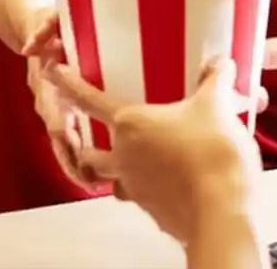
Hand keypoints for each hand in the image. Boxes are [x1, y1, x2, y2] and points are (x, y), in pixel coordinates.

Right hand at [21, 10, 103, 190]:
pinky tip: (96, 177)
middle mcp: (48, 101)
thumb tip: (31, 46)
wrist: (36, 32)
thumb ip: (43, 28)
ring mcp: (54, 110)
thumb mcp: (48, 19)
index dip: (62, 127)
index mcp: (47, 82)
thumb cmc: (52, 26)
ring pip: (63, 145)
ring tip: (95, 186)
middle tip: (90, 180)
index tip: (74, 146)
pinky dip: (79, 160)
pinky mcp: (64, 115)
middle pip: (58, 137)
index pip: (53, 109)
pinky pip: (71, 141)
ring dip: (76, 166)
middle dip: (71, 159)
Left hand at [46, 58, 261, 244]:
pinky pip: (141, 199)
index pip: (89, 100)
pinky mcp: (154, 211)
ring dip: (112, 172)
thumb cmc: (211, 154)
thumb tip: (220, 64)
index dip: (69, 85)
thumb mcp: (215, 106)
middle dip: (84, 145)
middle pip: (89, 153)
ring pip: (110, 181)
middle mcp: (124, 157)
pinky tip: (165, 183)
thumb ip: (214, 81)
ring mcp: (136, 188)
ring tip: (128, 163)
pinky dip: (146, 190)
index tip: (54, 74)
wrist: (222, 209)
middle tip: (88, 137)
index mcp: (131, 124)